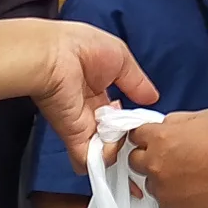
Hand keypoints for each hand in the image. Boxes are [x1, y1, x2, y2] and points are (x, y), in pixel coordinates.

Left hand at [32, 19, 158, 161]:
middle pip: (111, 133)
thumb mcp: (121, 58)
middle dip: (126, 139)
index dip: (129, 119)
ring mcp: (81, 125)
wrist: (54, 56)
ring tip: (129, 145)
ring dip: (118, 151)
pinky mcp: (74, 137)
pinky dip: (102, 160)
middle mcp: (88, 108)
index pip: (116, 112)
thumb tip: (152, 98)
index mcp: (97, 87)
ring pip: (104, 149)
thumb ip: (137, 82)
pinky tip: (115, 152)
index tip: (141, 123)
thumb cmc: (82, 47)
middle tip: (138, 138)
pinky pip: (89, 158)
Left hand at [127, 112, 207, 207]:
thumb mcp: (200, 120)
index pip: (136, 136)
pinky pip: (166, 203)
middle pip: (135, 161)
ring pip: (151, 184)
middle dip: (148, 158)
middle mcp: (157, 165)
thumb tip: (161, 127)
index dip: (145, 137)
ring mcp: (164, 190)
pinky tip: (194, 188)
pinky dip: (175, 197)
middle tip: (167, 159)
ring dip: (161, 179)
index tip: (150, 141)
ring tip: (187, 175)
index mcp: (161, 138)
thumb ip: (173, 123)